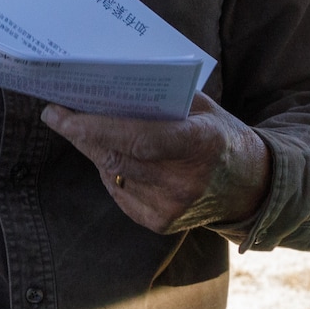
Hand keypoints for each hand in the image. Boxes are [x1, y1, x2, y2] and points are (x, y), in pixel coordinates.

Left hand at [40, 93, 269, 235]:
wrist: (252, 187)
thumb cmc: (221, 137)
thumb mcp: (203, 109)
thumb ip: (164, 99)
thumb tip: (110, 85)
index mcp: (199, 144)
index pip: (137, 137)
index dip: (94, 127)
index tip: (59, 114)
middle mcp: (184, 181)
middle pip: (116, 156)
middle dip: (82, 134)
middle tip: (57, 115)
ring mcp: (172, 207)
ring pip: (113, 174)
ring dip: (94, 151)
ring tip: (81, 130)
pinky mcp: (161, 223)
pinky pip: (120, 194)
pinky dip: (111, 173)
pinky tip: (111, 158)